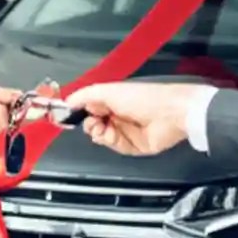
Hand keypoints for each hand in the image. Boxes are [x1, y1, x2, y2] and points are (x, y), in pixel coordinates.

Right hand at [65, 82, 209, 155]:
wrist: (170, 114)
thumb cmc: (143, 98)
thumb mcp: (109, 90)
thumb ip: (86, 95)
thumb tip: (67, 100)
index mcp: (114, 99)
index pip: (91, 107)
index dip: (82, 111)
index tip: (72, 114)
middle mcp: (119, 115)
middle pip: (94, 124)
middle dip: (89, 124)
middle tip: (93, 122)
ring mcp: (126, 131)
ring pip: (102, 137)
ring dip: (99, 133)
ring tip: (104, 128)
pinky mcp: (133, 146)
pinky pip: (115, 147)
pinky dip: (111, 141)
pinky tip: (112, 134)